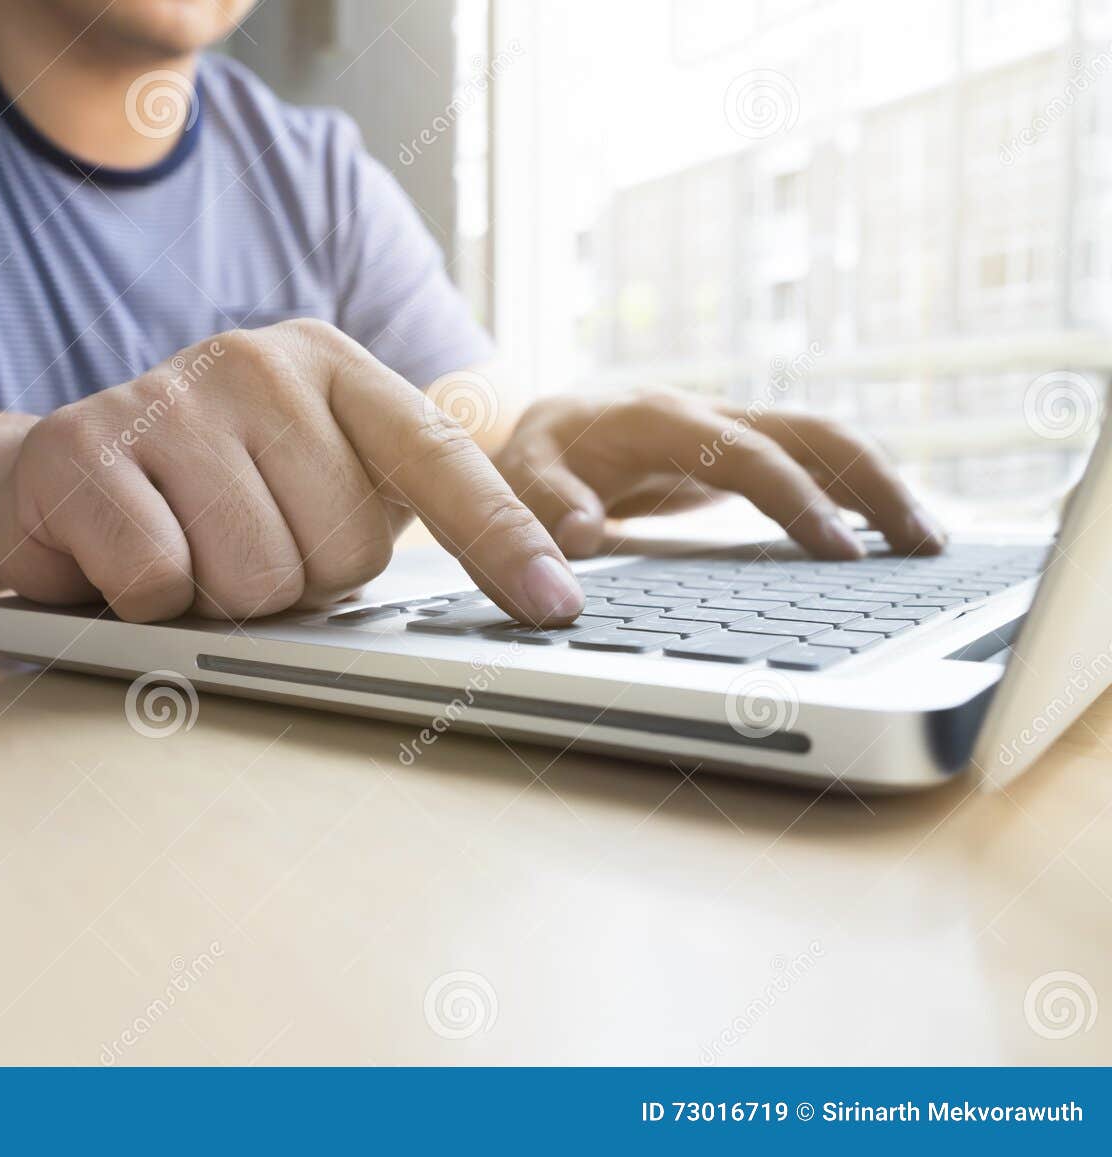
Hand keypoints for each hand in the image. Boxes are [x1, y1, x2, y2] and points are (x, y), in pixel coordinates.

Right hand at [0, 320, 584, 623]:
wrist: (49, 481)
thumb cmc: (202, 498)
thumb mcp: (304, 481)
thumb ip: (384, 507)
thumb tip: (524, 588)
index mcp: (333, 366)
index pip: (439, 457)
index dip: (501, 539)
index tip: (554, 606)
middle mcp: (260, 361)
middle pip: (342, 553)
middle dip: (294, 583)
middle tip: (236, 544)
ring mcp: (172, 396)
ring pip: (256, 581)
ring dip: (218, 599)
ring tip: (183, 547)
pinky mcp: (88, 448)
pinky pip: (163, 584)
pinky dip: (145, 602)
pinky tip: (121, 556)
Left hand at [493, 389, 945, 558]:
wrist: (535, 424)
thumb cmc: (529, 455)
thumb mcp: (516, 478)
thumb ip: (542, 505)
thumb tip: (582, 535)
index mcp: (656, 418)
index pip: (743, 453)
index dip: (794, 497)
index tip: (839, 550)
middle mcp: (705, 413)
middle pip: (809, 432)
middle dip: (872, 482)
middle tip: (923, 544)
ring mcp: (728, 430)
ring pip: (822, 443)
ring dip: (879, 486)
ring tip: (930, 544)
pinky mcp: (740, 453)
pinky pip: (809, 465)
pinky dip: (854, 494)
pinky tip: (888, 535)